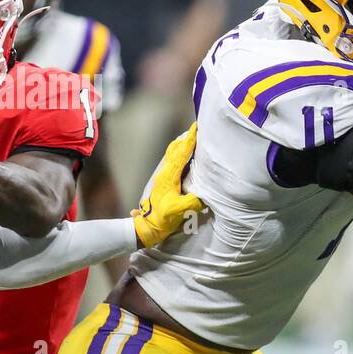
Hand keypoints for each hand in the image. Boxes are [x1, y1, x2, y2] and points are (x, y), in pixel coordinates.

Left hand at [133, 123, 204, 246]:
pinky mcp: (165, 180)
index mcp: (169, 176)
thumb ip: (192, 202)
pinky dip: (181, 153)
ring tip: (194, 138)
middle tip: (198, 128)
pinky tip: (187, 155)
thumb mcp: (178, 211)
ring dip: (183, 144)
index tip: (197, 127)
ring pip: (173, 153)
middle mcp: (165, 172)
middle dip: (187, 137)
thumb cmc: (162, 219)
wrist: (147, 226)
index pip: (181, 153)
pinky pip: (173, 160)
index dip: (190, 140)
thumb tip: (205, 195)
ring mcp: (163, 175)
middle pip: (175, 148)